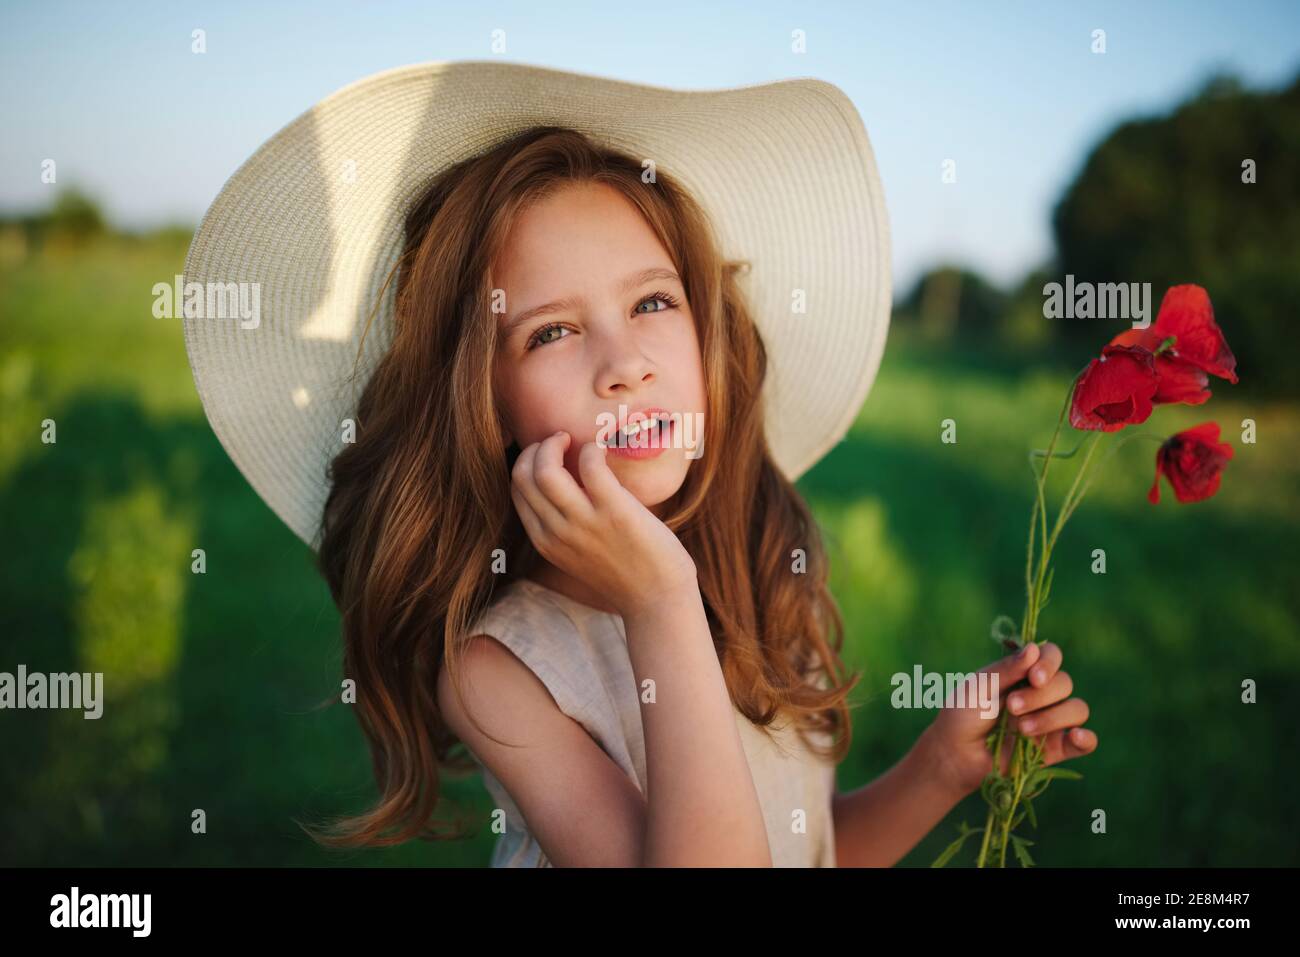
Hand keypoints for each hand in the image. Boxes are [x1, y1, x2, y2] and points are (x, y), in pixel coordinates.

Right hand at [510, 430, 696, 618]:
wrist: (657, 599)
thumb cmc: (626, 573)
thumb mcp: (579, 554)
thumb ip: (565, 526)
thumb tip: (567, 486)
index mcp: (545, 542)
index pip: (517, 490)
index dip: (528, 463)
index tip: (549, 455)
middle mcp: (557, 532)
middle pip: (523, 476)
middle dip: (537, 449)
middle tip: (560, 442)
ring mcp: (583, 522)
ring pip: (545, 470)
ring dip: (555, 444)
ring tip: (572, 441)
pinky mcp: (614, 511)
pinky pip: (590, 465)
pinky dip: (591, 449)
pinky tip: (601, 450)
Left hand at [919, 641, 1098, 800]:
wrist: (954, 755)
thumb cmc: (962, 715)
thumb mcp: (980, 686)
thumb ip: (1008, 669)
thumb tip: (1035, 648)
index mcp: (1023, 673)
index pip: (1052, 656)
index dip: (1049, 663)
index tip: (1033, 677)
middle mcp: (1041, 694)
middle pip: (1064, 683)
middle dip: (1040, 695)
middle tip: (1011, 707)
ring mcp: (1050, 721)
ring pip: (1077, 709)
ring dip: (1053, 717)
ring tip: (1022, 729)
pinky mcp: (1054, 749)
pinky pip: (1085, 742)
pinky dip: (1086, 738)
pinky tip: (1075, 736)